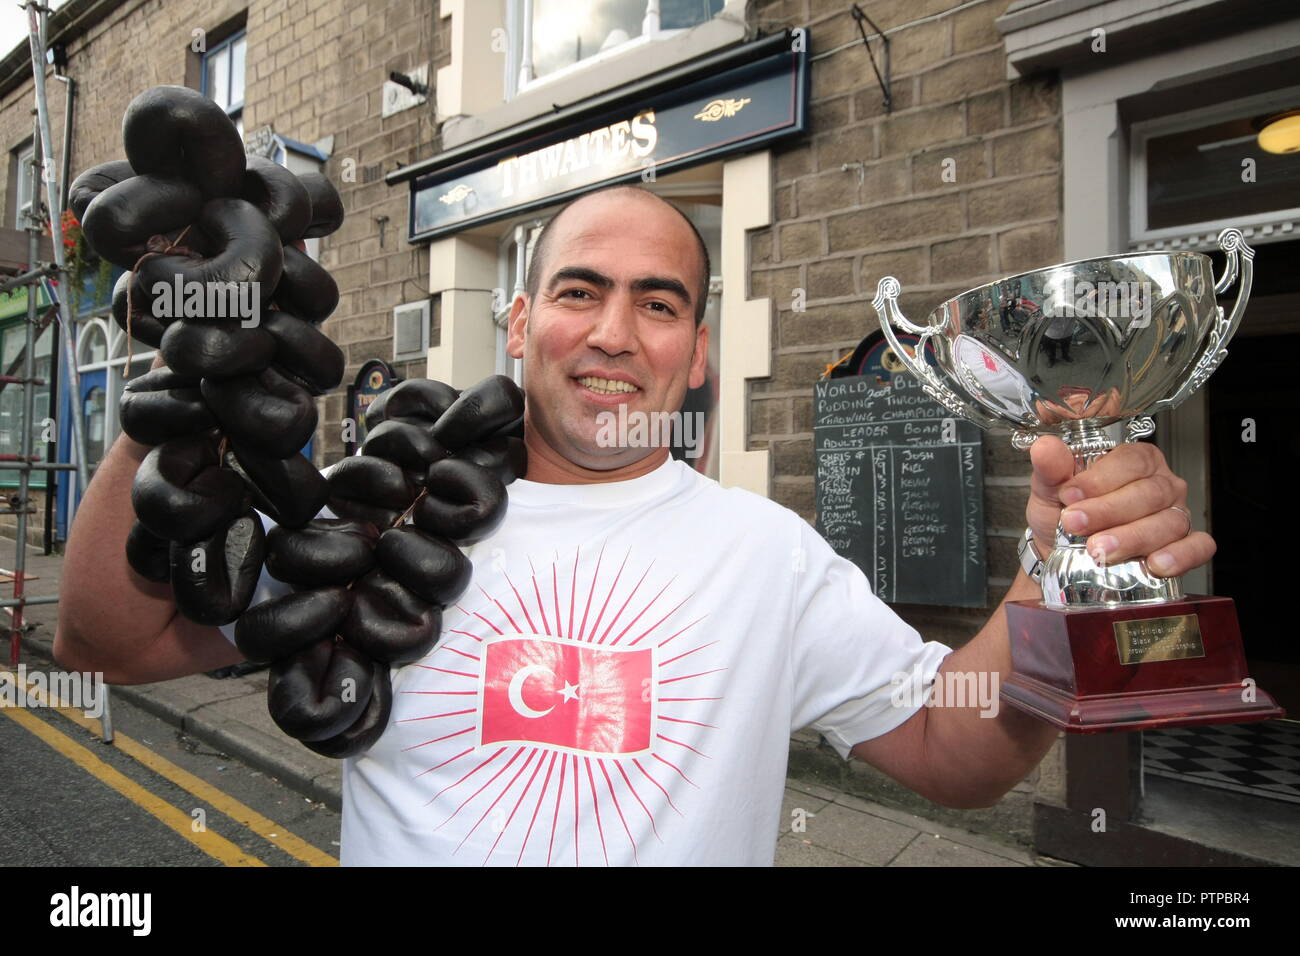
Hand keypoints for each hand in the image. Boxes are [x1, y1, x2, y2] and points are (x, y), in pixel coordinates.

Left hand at [1025, 435, 1214, 576]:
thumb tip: (1045, 448)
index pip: (1129, 461)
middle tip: (1076, 525)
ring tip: (1100, 551)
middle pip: (1149, 493)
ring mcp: (1176, 515)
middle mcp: (1161, 485)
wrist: (1061, 554)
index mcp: (1134, 462)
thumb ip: (1050, 469)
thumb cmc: (1063, 514)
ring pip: (1169, 522)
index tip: (1069, 496)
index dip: (1099, 479)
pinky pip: (1197, 547)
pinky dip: (1180, 556)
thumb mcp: (1049, 490)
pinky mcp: (1185, 546)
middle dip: (1109, 511)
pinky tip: (1155, 563)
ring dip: (1133, 537)